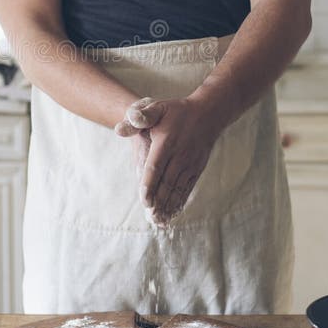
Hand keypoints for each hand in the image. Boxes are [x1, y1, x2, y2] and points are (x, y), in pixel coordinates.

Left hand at [114, 96, 219, 225]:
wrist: (209, 112)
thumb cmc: (178, 111)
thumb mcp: (157, 108)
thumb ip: (138, 118)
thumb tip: (118, 129)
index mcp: (166, 142)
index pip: (156, 167)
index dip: (150, 185)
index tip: (144, 200)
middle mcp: (180, 155)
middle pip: (167, 182)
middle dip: (159, 201)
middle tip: (151, 216)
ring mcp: (190, 163)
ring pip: (178, 188)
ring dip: (169, 204)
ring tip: (161, 219)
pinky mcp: (198, 168)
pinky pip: (188, 187)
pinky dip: (180, 200)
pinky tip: (174, 211)